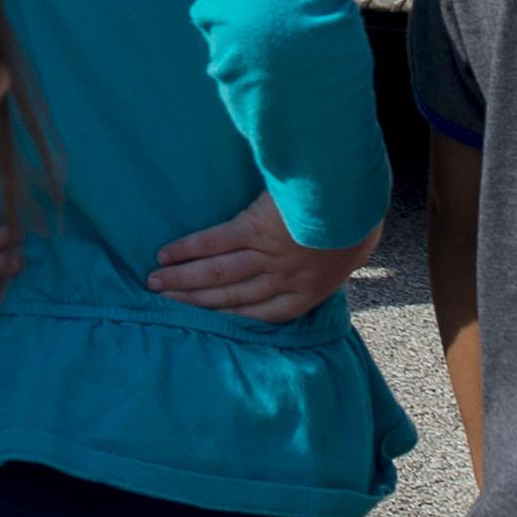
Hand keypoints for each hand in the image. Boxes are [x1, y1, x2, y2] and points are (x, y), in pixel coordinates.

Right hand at [145, 199, 365, 325]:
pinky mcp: (252, 230)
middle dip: (197, 303)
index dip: (235, 319)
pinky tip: (166, 255)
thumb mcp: (355, 244)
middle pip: (232, 298)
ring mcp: (266, 256)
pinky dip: (187, 250)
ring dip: (183, 281)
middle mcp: (284, 280)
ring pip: (217, 274)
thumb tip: (328, 254)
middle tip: (167, 306)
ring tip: (156, 285)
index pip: (266, 314)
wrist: (353, 194)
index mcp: (310, 290)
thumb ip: (334, 256)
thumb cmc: (359, 214)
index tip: (212, 322)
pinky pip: (213, 243)